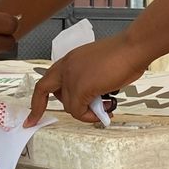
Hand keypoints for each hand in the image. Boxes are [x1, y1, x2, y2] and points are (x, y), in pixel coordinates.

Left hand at [26, 36, 147, 125]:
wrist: (132, 48)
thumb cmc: (124, 53)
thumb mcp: (98, 66)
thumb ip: (88, 79)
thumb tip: (92, 97)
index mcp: (70, 59)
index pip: (48, 78)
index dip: (40, 95)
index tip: (35, 109)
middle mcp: (67, 67)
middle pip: (43, 89)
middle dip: (38, 107)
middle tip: (35, 120)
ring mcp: (72, 77)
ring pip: (68, 105)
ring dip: (85, 112)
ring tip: (104, 107)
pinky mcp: (81, 88)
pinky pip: (79, 111)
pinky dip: (90, 116)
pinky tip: (105, 110)